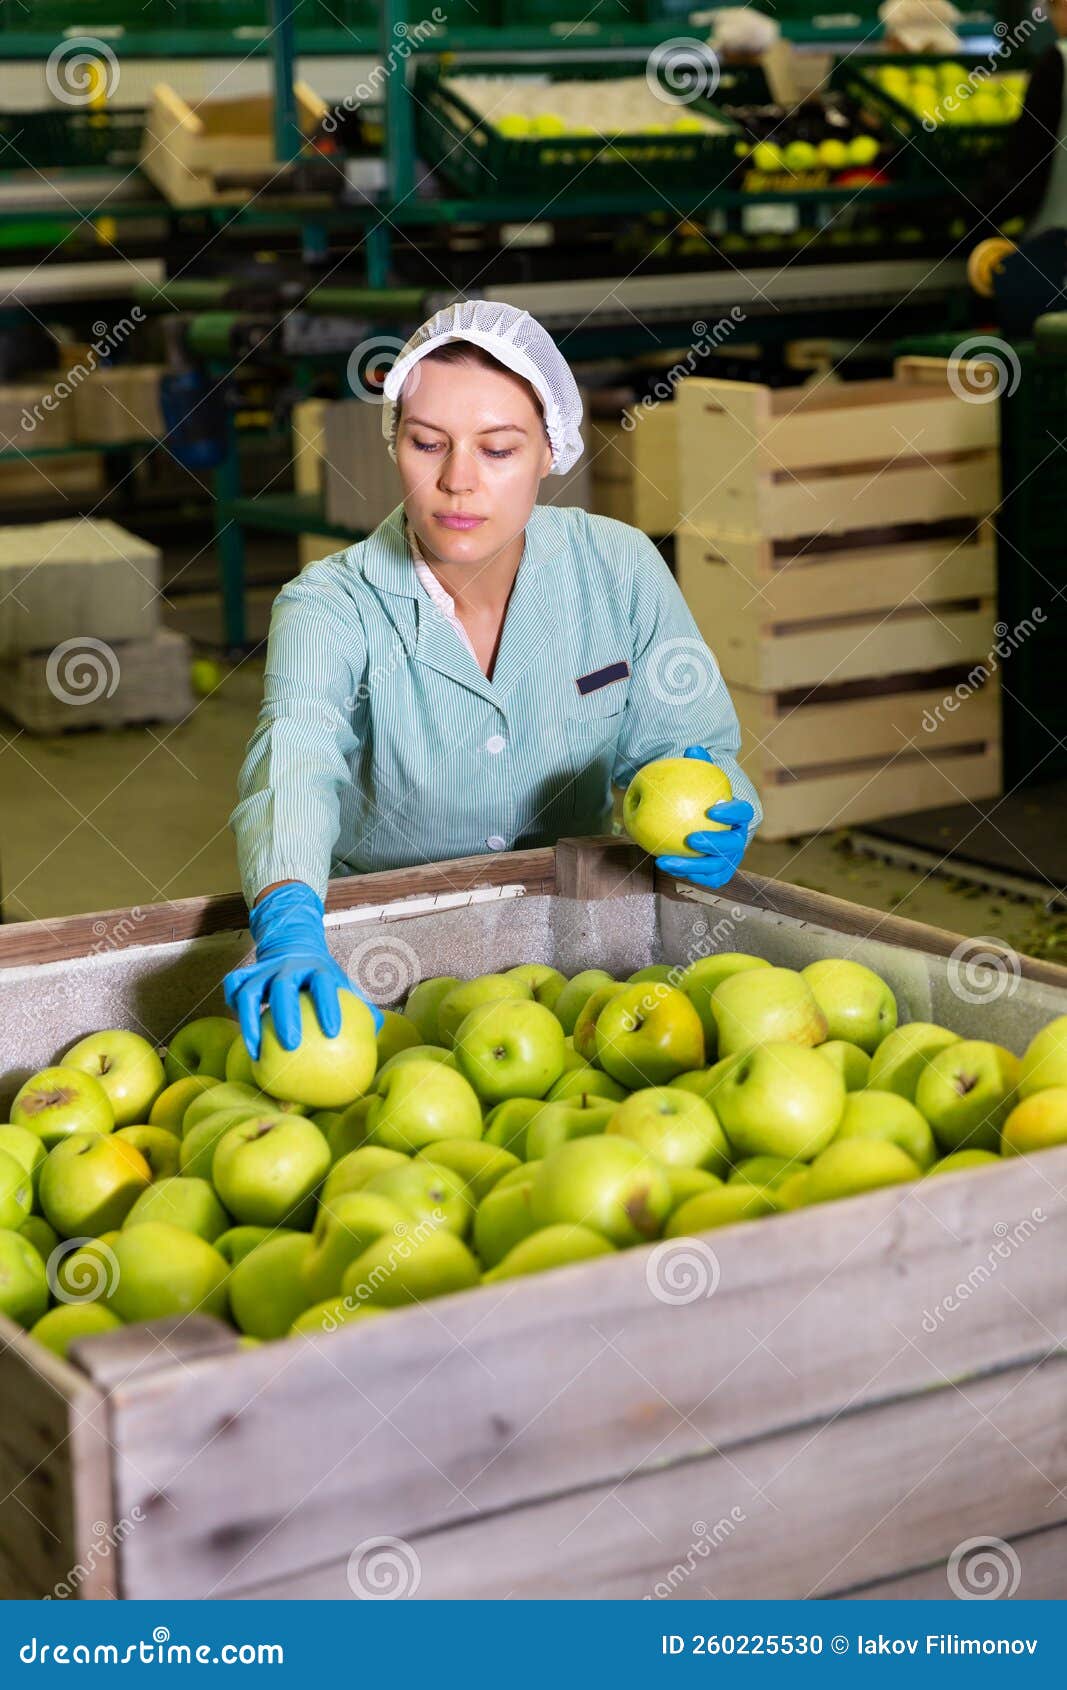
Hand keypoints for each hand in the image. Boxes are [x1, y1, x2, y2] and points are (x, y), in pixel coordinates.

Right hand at [223, 882, 382, 1060]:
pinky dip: (231, 1006)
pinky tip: (240, 1032)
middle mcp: (288, 966)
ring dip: (249, 1021)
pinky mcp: (246, 973)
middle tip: (291, 1045)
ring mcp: (264, 968)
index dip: (328, 1005)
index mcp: (318, 968)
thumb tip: (377, 1030)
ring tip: (256, 1051)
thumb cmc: (322, 975)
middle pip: (283, 987)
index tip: (333, 1033)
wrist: (294, 942)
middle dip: (286, 1016)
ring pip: (250, 990)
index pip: (325, 984)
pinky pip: (233, 986)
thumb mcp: (342, 983)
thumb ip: (360, 1005)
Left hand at [655, 746, 754, 888]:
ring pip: (717, 866)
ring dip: (692, 865)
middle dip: (714, 843)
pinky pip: (706, 878)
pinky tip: (666, 866)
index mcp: (739, 816)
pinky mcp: (719, 873)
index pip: (742, 813)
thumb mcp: (697, 781)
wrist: (699, 823)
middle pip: (733, 844)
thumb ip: (696, 766)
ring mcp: (730, 858)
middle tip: (690, 839)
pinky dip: (688, 875)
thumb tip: (693, 749)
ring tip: (666, 860)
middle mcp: (738, 838)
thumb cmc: (697, 799)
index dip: (731, 813)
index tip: (711, 810)